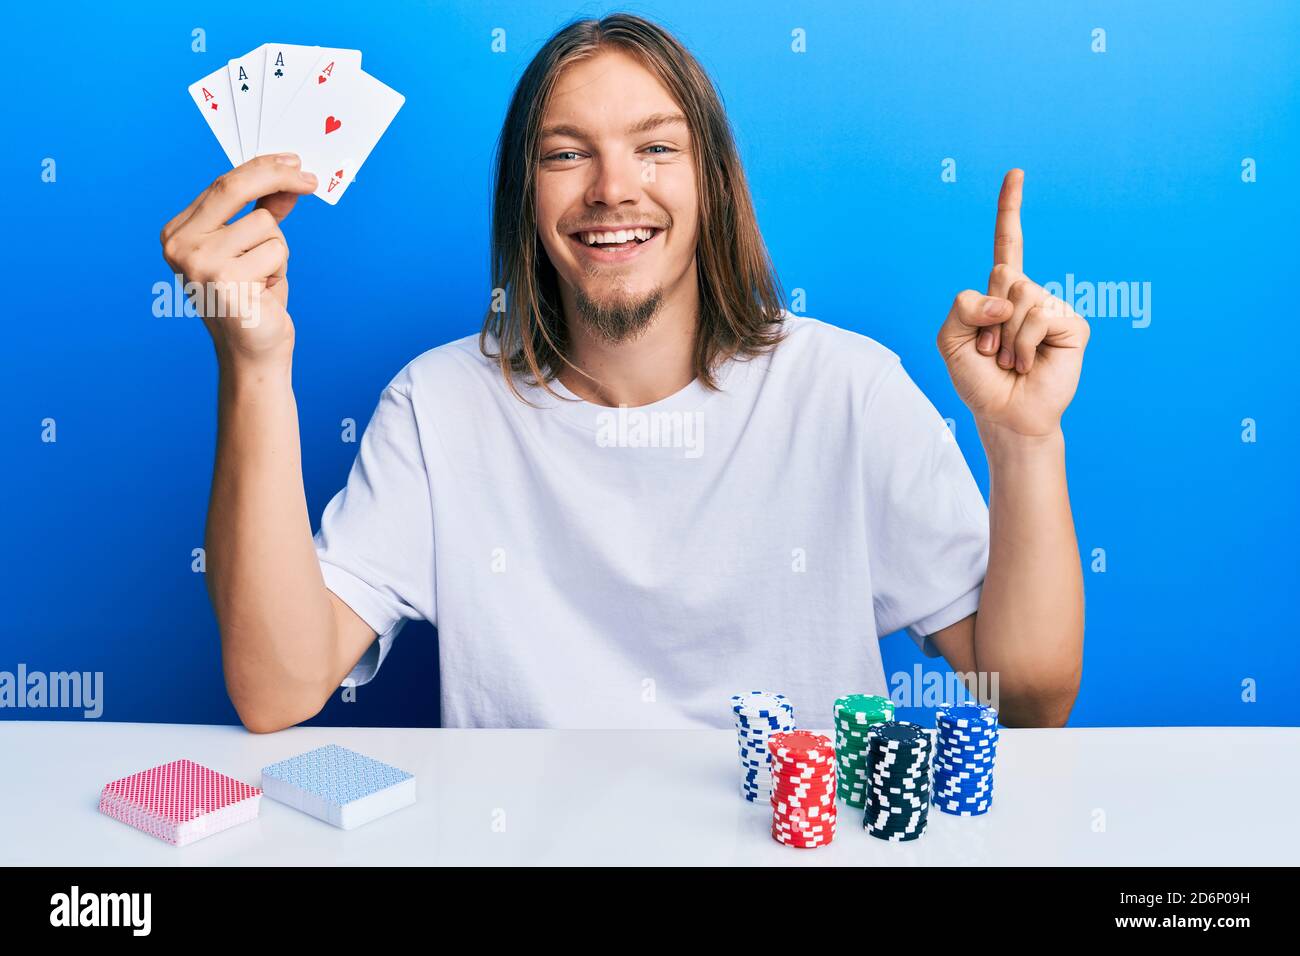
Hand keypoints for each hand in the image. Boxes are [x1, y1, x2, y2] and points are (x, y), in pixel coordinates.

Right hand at [160, 153, 317, 368]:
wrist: (254, 354)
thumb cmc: (254, 302)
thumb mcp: (256, 250)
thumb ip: (265, 213)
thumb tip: (290, 181)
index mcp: (178, 233)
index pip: (222, 185)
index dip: (262, 169)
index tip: (293, 162)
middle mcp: (181, 245)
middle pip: (232, 189)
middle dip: (276, 176)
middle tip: (309, 178)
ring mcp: (199, 262)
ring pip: (265, 225)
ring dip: (278, 251)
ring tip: (264, 280)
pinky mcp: (224, 279)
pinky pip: (275, 251)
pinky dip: (280, 270)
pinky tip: (264, 293)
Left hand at [936, 169, 1089, 437]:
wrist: (1004, 415)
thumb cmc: (978, 379)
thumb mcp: (949, 340)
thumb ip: (962, 307)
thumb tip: (1006, 296)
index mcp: (1000, 292)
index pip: (1008, 243)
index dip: (1010, 209)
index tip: (1016, 173)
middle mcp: (1028, 294)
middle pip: (1002, 274)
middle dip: (985, 319)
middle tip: (990, 351)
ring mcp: (1052, 307)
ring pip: (1018, 296)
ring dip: (1002, 337)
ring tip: (1008, 360)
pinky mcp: (1072, 325)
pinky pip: (1038, 317)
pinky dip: (1022, 345)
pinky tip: (1027, 364)